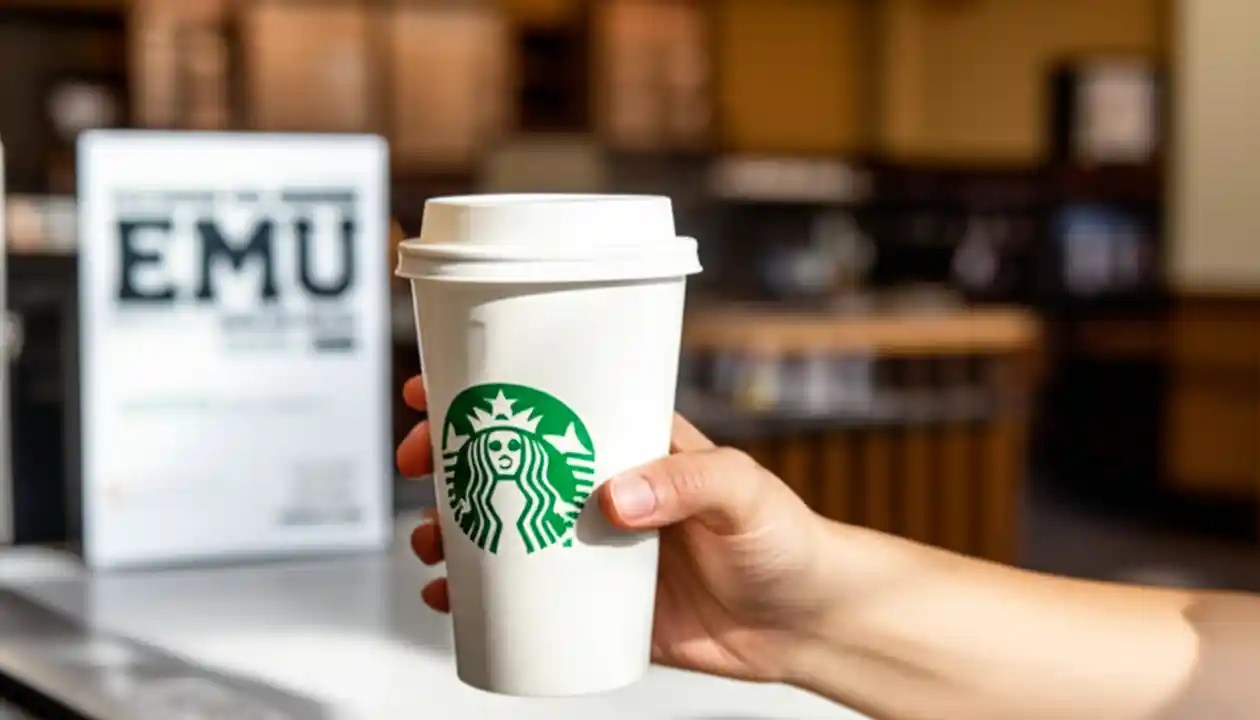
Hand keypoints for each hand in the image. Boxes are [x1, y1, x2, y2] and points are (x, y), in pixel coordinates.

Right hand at [397, 375, 834, 683]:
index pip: (554, 403)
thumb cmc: (790, 540)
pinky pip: (526, 600)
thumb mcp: (745, 493)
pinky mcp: (599, 606)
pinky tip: (451, 601)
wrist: (810, 623)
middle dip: (453, 460)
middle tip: (421, 466)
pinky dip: (480, 600)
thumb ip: (688, 483)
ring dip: (456, 530)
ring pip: (507, 529)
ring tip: (431, 541)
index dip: (492, 392)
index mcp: (636, 444)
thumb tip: (613, 497)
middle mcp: (606, 489)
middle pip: (511, 463)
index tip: (440, 392)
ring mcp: (596, 548)